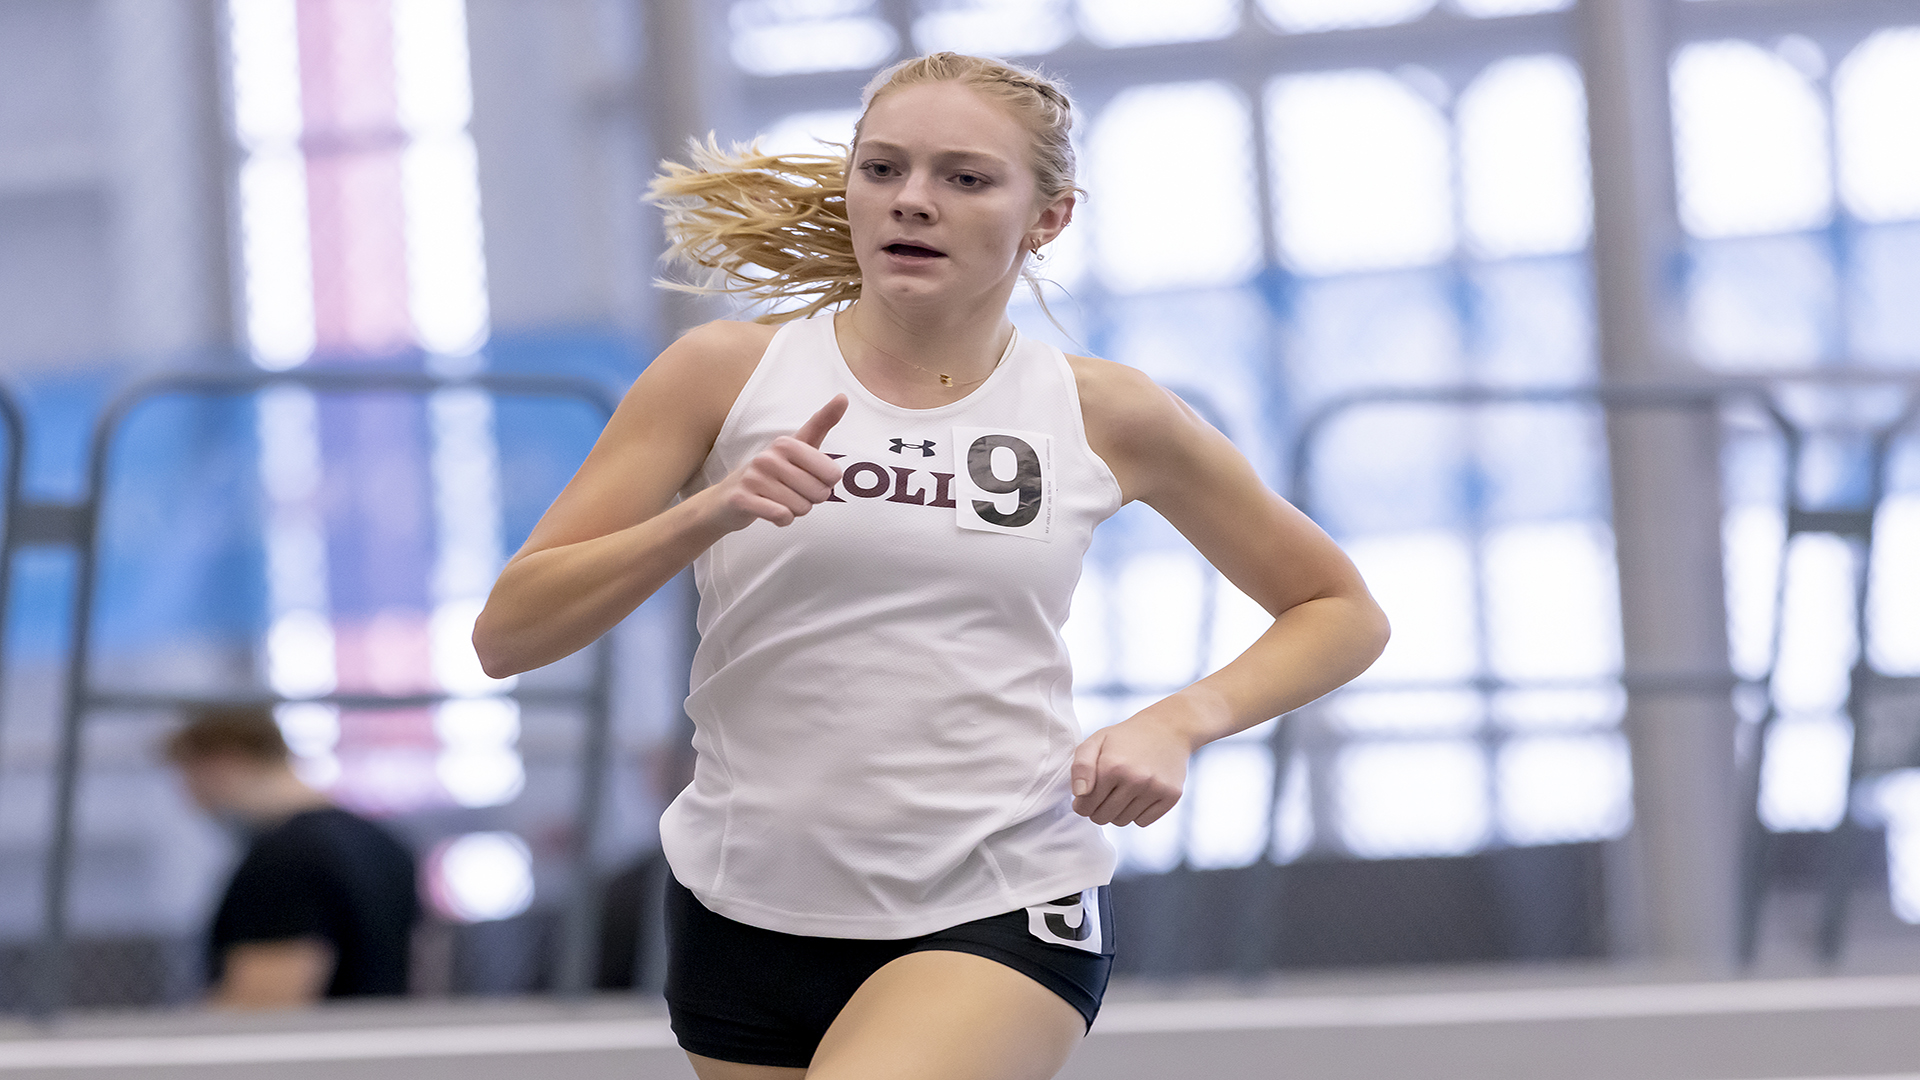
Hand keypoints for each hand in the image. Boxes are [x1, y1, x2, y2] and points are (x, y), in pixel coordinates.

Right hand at [709, 395, 846, 529]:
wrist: (727, 499)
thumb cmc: (771, 474)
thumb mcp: (796, 447)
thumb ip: (820, 424)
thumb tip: (843, 397)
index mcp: (786, 443)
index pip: (832, 473)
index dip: (827, 483)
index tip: (811, 477)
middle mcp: (768, 457)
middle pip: (819, 493)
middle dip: (811, 500)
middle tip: (791, 492)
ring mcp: (753, 478)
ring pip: (802, 508)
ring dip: (795, 511)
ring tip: (778, 500)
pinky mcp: (742, 499)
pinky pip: (782, 516)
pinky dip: (782, 520)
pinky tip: (770, 511)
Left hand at [1070, 707, 1197, 826]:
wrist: (1168, 728)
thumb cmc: (1125, 738)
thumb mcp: (1096, 741)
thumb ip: (1080, 766)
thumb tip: (1080, 794)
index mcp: (1111, 766)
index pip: (1085, 806)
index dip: (1082, 803)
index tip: (1087, 795)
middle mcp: (1135, 779)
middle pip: (1102, 817)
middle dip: (1097, 809)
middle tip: (1103, 794)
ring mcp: (1155, 789)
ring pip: (1122, 822)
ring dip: (1117, 811)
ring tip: (1122, 791)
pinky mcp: (1170, 796)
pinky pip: (1142, 822)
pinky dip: (1137, 813)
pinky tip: (1139, 795)